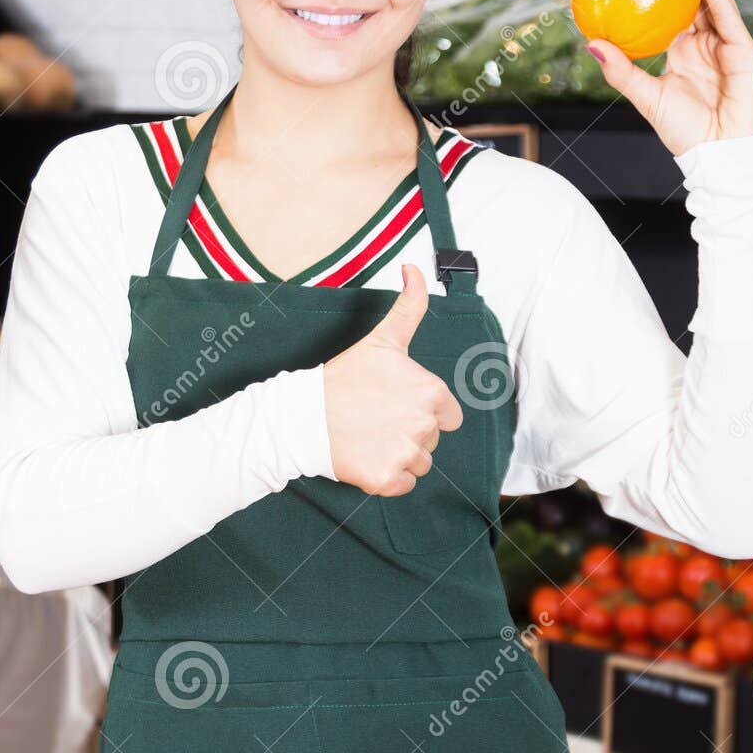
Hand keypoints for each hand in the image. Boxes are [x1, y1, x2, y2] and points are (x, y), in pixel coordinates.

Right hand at [323, 264, 463, 494]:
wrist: (303, 416)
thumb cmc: (345, 377)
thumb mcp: (384, 339)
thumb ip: (410, 306)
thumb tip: (414, 267)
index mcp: (432, 392)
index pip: (449, 415)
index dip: (425, 411)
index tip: (396, 405)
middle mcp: (425, 425)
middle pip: (432, 440)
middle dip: (409, 433)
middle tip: (376, 420)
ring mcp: (406, 454)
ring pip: (420, 464)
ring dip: (400, 456)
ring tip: (370, 438)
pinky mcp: (388, 480)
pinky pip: (403, 485)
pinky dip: (388, 477)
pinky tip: (366, 458)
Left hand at [584, 0, 752, 155]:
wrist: (722, 155)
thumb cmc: (686, 134)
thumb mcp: (647, 98)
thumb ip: (622, 72)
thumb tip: (592, 43)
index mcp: (682, 55)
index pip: (669, 15)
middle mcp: (704, 45)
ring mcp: (724, 44)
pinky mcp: (743, 46)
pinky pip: (725, 10)